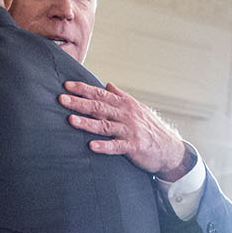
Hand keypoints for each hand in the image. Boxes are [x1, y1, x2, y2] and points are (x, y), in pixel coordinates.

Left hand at [58, 81, 191, 178]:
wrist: (170, 149)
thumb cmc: (150, 128)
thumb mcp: (137, 108)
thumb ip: (121, 96)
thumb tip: (108, 84)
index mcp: (124, 104)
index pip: (101, 93)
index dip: (83, 89)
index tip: (67, 85)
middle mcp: (126, 115)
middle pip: (99, 107)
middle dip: (79, 103)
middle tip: (61, 99)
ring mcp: (130, 131)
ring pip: (105, 125)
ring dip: (87, 123)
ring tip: (71, 120)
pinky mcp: (134, 147)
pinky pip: (117, 146)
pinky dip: (104, 146)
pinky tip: (92, 146)